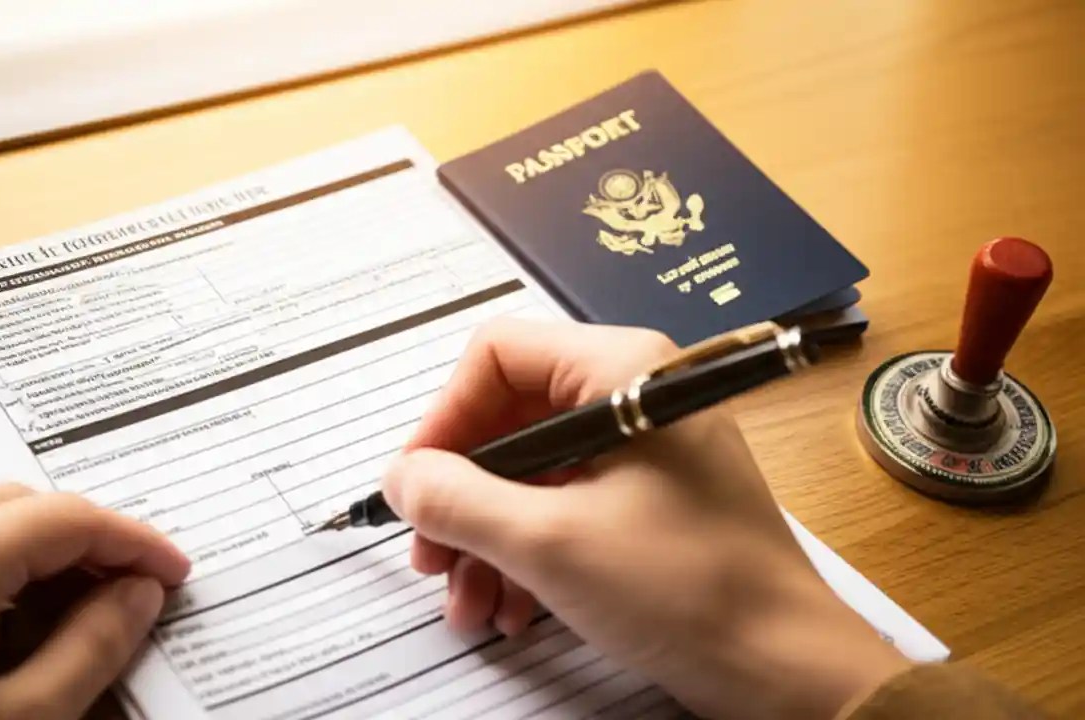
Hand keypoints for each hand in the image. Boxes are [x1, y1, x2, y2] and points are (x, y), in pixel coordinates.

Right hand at [381, 318, 909, 719]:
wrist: (784, 666)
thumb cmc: (688, 590)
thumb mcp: (547, 544)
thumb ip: (458, 501)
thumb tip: (403, 477)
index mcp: (621, 370)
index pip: (497, 355)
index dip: (444, 418)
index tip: (416, 483)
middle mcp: (632, 394)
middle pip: (509, 418)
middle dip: (461, 495)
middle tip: (430, 553)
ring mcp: (643, 449)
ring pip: (531, 472)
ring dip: (487, 537)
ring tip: (468, 600)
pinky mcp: (648, 499)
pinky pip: (564, 505)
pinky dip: (527, 553)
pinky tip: (510, 608)